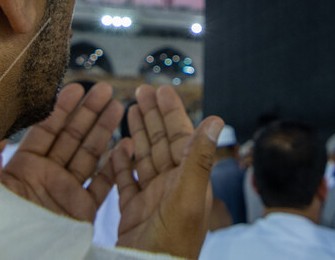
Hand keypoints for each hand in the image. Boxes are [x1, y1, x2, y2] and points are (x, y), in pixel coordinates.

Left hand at [0, 82, 122, 221]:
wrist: (12, 253)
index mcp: (25, 168)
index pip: (47, 131)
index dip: (62, 109)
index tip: (76, 87)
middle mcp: (48, 176)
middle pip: (72, 137)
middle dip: (89, 112)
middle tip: (104, 89)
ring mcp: (67, 192)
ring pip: (90, 154)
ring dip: (104, 129)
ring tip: (118, 105)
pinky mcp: (83, 211)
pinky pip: (102, 185)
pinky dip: (114, 166)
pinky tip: (124, 146)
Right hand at [112, 84, 222, 258]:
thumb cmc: (173, 244)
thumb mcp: (188, 197)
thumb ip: (200, 158)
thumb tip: (217, 120)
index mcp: (188, 181)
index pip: (180, 137)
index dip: (172, 113)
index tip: (162, 90)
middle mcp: (171, 187)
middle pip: (161, 143)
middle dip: (152, 116)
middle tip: (142, 91)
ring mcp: (151, 199)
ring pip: (143, 159)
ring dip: (138, 134)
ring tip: (129, 110)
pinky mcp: (132, 213)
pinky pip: (126, 182)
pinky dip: (121, 164)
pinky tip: (117, 147)